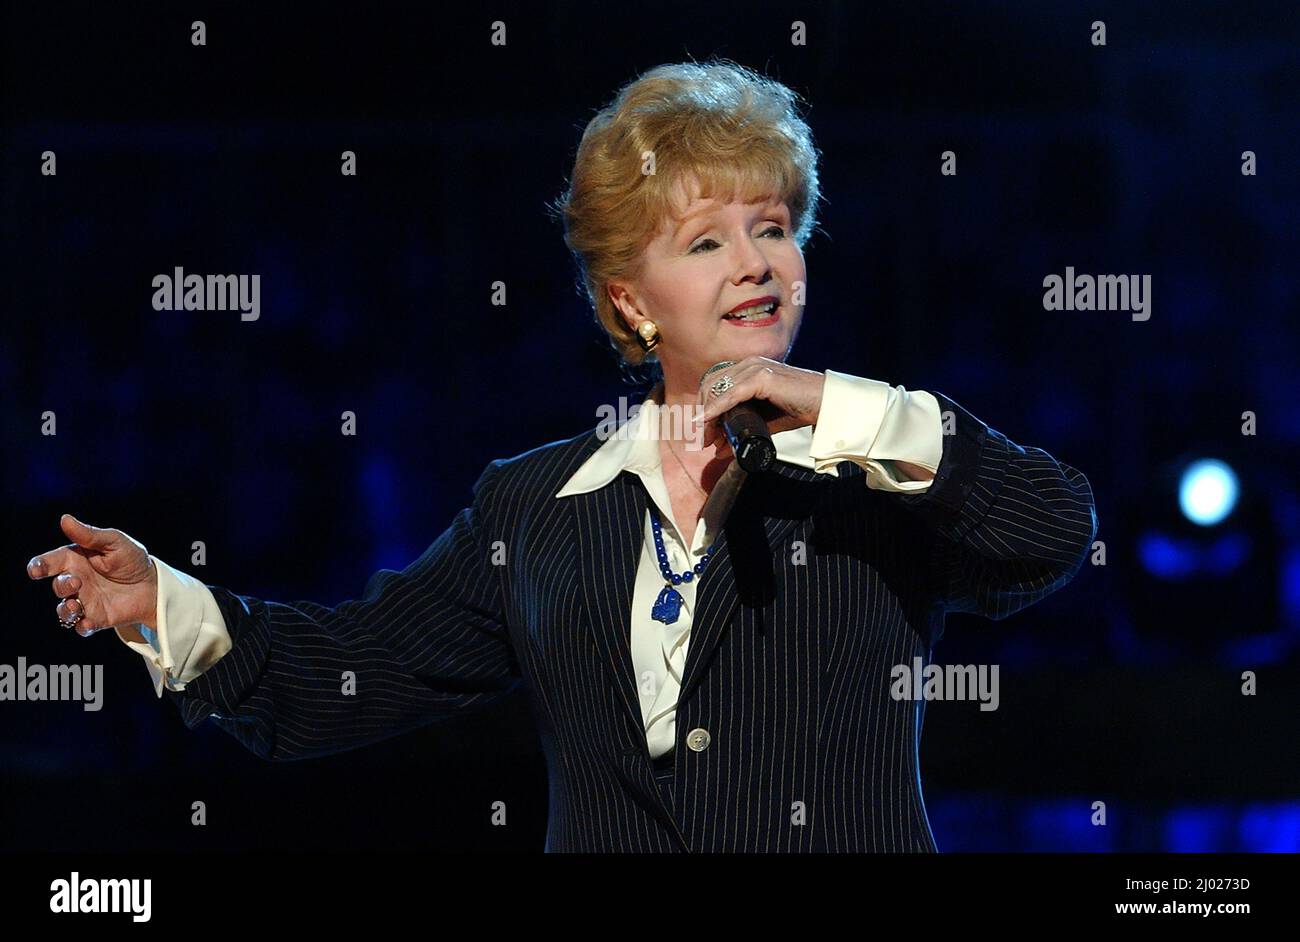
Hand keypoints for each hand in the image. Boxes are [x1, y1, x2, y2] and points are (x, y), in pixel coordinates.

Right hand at [26, 514, 157, 640]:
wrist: (154, 584)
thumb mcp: (115, 542)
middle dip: (62, 585)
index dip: (38, 566)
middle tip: (77, 582)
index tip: (36, 570)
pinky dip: (82, 626)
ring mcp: (85, 601)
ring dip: (66, 610)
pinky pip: (81, 627)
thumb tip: (65, 519)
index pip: (48, 563)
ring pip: (64, 610)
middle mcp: (76, 582)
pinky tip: (88, 623)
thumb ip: (90, 535)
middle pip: (58, 586)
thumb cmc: (132, 559)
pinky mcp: (96, 618)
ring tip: (77, 605)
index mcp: (75, 560)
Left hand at [695, 357, 825, 446]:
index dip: (703, 408)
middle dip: (702, 415)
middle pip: (710, 386)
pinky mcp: (762, 377)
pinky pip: (732, 393)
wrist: (824, 404)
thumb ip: (742, 430)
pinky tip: (707, 420)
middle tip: (703, 441)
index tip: (703, 434)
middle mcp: (748, 364)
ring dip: (708, 416)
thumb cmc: (798, 409)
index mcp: (747, 368)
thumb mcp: (764, 422)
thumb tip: (721, 449)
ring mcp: (755, 367)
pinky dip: (717, 407)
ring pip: (718, 390)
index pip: (713, 384)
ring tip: (707, 438)